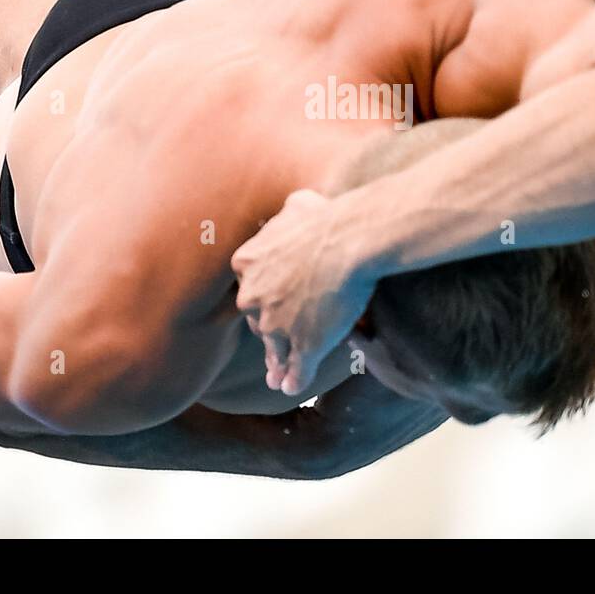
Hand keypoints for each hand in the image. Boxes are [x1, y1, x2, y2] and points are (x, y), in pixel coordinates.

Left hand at [231, 190, 374, 395]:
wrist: (349, 240)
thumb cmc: (326, 218)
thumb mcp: (298, 205)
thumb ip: (288, 215)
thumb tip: (294, 209)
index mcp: (245, 264)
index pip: (250, 286)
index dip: (263, 296)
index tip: (269, 302)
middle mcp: (253, 297)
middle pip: (258, 319)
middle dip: (269, 329)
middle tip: (276, 342)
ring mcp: (276, 324)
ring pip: (274, 348)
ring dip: (277, 363)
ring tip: (277, 378)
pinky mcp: (303, 345)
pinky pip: (295, 368)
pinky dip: (293, 379)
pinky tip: (290, 387)